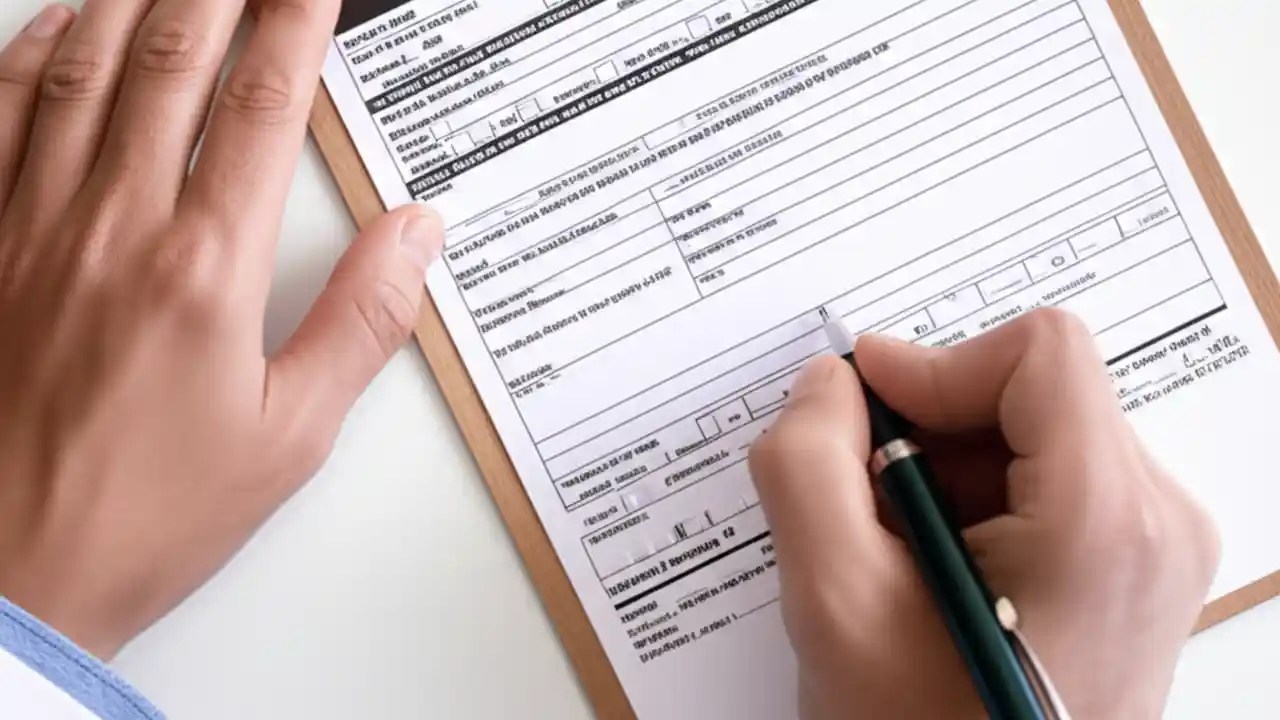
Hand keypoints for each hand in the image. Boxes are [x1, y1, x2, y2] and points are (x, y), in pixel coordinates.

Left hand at [0, 1, 441, 657]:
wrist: (9, 574)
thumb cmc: (148, 513)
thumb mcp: (288, 435)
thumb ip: (360, 321)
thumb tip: (414, 234)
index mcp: (204, 272)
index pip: (261, 106)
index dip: (295, 23)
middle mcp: (113, 229)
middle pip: (172, 62)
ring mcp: (33, 230)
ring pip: (83, 71)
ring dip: (134, 1)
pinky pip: (0, 117)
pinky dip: (32, 52)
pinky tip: (59, 23)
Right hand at [749, 309, 1219, 718]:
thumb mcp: (834, 604)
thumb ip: (807, 468)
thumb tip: (828, 385)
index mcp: (1105, 520)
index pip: (1039, 353)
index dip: (934, 364)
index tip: (863, 410)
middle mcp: (1155, 522)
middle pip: (1033, 392)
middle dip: (930, 432)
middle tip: (868, 508)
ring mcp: (1153, 547)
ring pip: (1033, 435)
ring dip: (944, 472)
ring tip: (900, 556)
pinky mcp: (1133, 566)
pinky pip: (1048, 482)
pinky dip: (973, 502)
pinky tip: (935, 570)